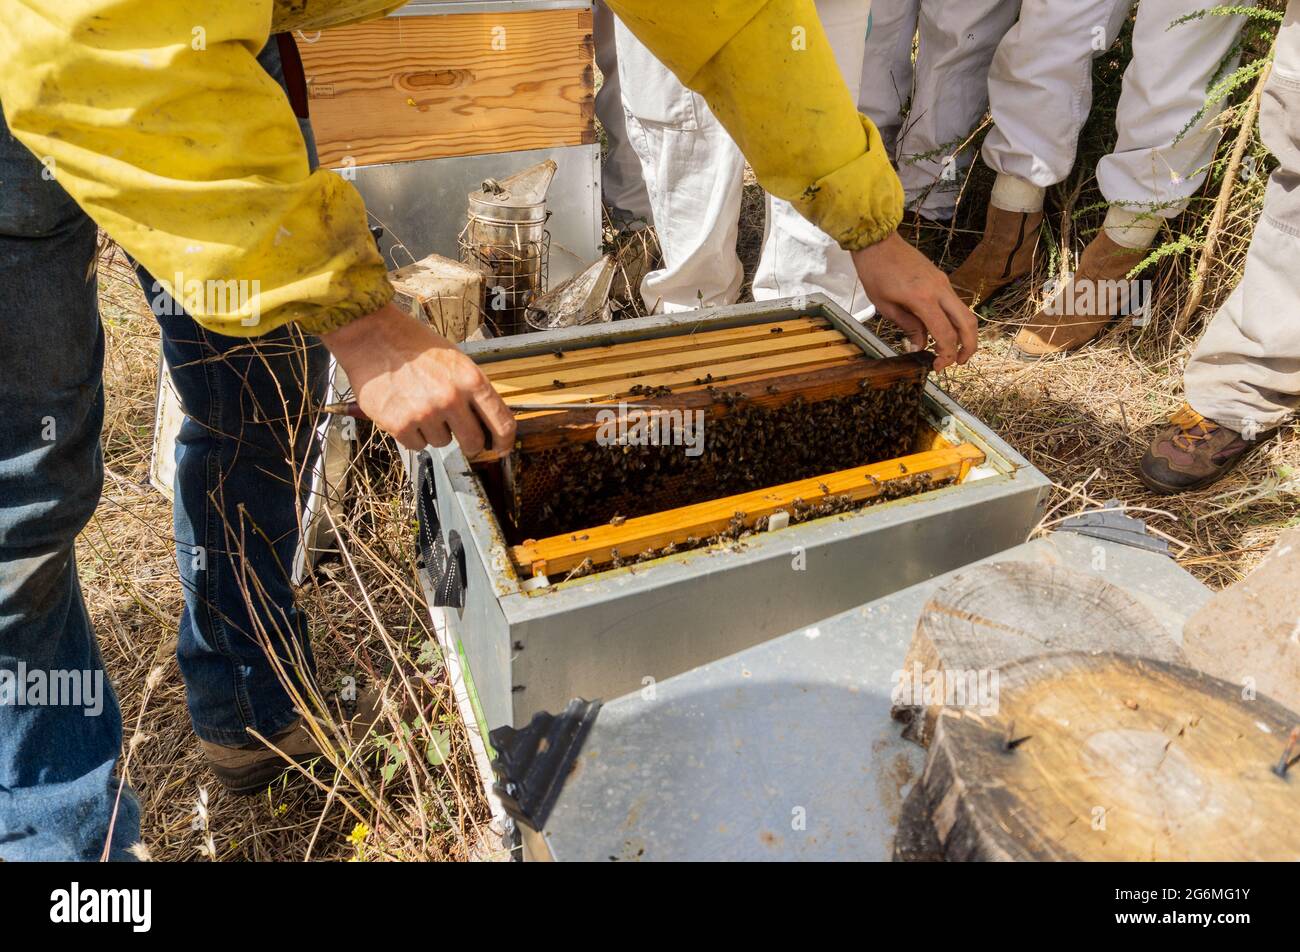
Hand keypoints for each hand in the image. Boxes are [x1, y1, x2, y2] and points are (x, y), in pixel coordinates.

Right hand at [320, 303, 514, 454]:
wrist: (374, 337)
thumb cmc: (415, 347)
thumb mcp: (456, 361)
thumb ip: (473, 391)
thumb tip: (488, 423)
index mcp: (471, 380)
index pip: (502, 422)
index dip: (505, 441)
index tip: (501, 449)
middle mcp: (451, 398)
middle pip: (474, 442)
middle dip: (470, 444)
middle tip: (460, 435)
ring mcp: (426, 413)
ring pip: (442, 443)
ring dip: (435, 431)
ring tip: (420, 405)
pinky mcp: (400, 425)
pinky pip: (417, 445)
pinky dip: (412, 435)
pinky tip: (405, 412)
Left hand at [852, 232, 977, 370]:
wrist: (878, 242)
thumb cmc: (875, 273)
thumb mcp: (886, 306)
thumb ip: (908, 327)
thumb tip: (920, 346)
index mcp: (923, 299)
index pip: (945, 334)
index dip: (946, 354)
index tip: (937, 367)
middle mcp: (940, 290)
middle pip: (967, 323)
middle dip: (968, 346)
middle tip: (959, 363)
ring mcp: (943, 283)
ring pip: (965, 312)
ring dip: (965, 334)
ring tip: (954, 351)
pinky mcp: (941, 279)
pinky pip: (955, 303)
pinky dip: (955, 320)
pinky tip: (942, 331)